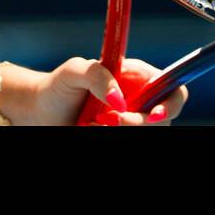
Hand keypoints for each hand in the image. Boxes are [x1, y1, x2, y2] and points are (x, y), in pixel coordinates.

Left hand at [22, 57, 188, 124]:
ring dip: (121, 131)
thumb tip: (119, 99)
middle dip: (138, 123)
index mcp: (138, 79)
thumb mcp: (74, 70)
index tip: (153, 115)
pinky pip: (129, 143)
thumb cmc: (59, 85)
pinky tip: (91, 129)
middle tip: (110, 119)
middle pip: (162, 119)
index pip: (173, 88)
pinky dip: (107, 137)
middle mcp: (141, 103)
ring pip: (147, 134)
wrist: (42, 112)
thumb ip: (97, 75)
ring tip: (93, 122)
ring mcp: (132, 123)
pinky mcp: (123, 136)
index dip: (171, 103)